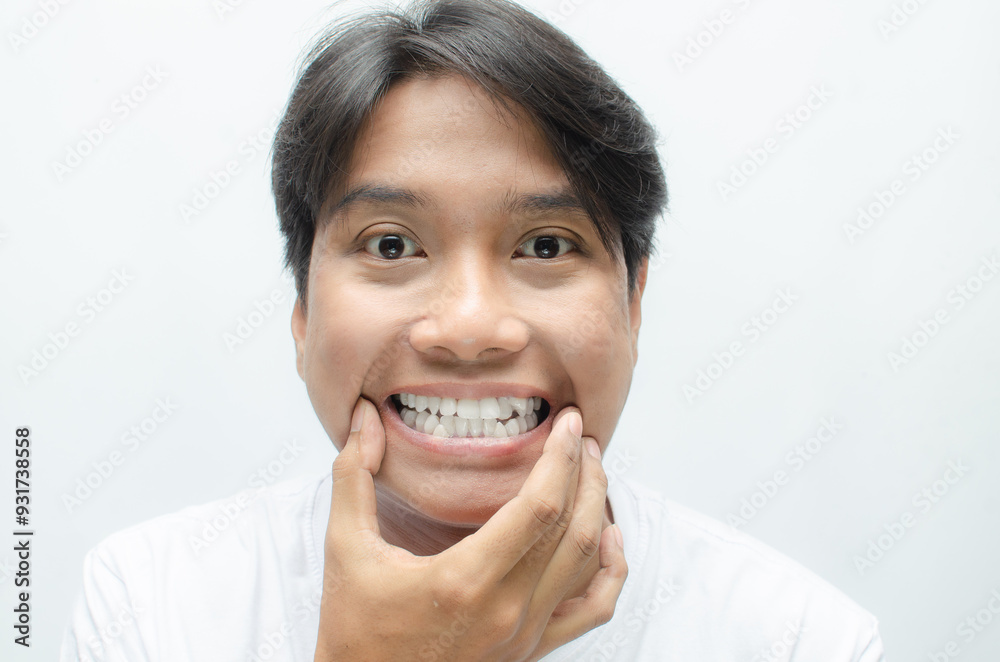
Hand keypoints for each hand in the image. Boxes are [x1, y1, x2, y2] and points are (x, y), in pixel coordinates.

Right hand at [313, 396, 626, 661]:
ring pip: (587, 563)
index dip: (561, 458)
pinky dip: (610, 571)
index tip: (568, 422)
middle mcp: (505, 610)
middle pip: (572, 528)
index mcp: (464, 579)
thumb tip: (362, 415)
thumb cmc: (354, 630)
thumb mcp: (345, 548)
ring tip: (592, 468)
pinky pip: (591, 610)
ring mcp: (524, 635)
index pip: (539, 507)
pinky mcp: (531, 651)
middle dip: (583, 471)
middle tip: (580, 432)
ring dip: (597, 507)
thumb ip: (352, 476)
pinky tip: (610, 538)